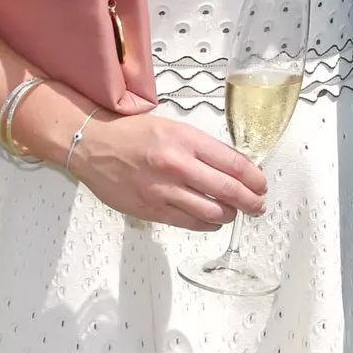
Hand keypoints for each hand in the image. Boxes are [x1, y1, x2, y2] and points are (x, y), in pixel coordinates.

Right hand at [71, 109, 268, 230]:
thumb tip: (232, 167)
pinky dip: (207, 224)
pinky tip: (212, 220)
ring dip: (230, 215)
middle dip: (251, 201)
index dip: (255, 178)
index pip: (234, 163)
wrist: (91, 144)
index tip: (261, 184)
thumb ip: (201, 148)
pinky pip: (189, 222)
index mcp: (185, 140)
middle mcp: (176, 165)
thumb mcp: (172, 127)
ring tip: (234, 213)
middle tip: (258, 205)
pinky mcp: (151, 209)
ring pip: (212, 212)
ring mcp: (163, 190)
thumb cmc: (130, 134)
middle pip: (229, 190)